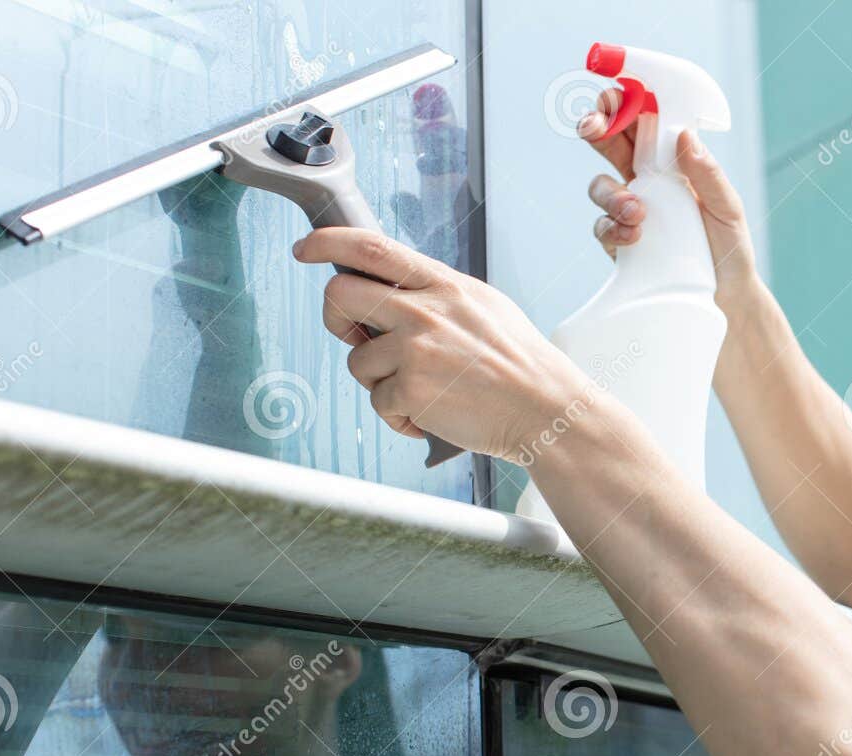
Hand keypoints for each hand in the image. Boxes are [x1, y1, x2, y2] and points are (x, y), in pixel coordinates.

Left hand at [292, 228, 589, 461]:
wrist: (545, 409)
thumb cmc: (520, 365)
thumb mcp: (484, 307)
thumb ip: (437, 295)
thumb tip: (393, 293)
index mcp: (443, 284)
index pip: (371, 247)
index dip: (328, 242)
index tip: (306, 248)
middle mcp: (424, 310)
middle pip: (341, 294)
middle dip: (335, 319)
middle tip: (356, 339)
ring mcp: (416, 348)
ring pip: (357, 361)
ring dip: (381, 383)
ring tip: (423, 391)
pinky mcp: (412, 389)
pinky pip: (379, 403)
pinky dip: (400, 418)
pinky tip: (431, 416)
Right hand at [580, 88, 759, 309]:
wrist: (726, 296)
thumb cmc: (729, 245)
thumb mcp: (728, 205)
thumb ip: (707, 172)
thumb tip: (684, 135)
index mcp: (670, 161)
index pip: (642, 121)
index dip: (625, 103)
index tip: (616, 95)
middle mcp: (646, 181)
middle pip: (609, 143)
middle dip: (596, 128)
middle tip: (593, 127)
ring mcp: (630, 211)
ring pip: (599, 186)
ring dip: (610, 192)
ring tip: (636, 210)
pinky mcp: (621, 243)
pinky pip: (602, 227)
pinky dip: (613, 228)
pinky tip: (635, 236)